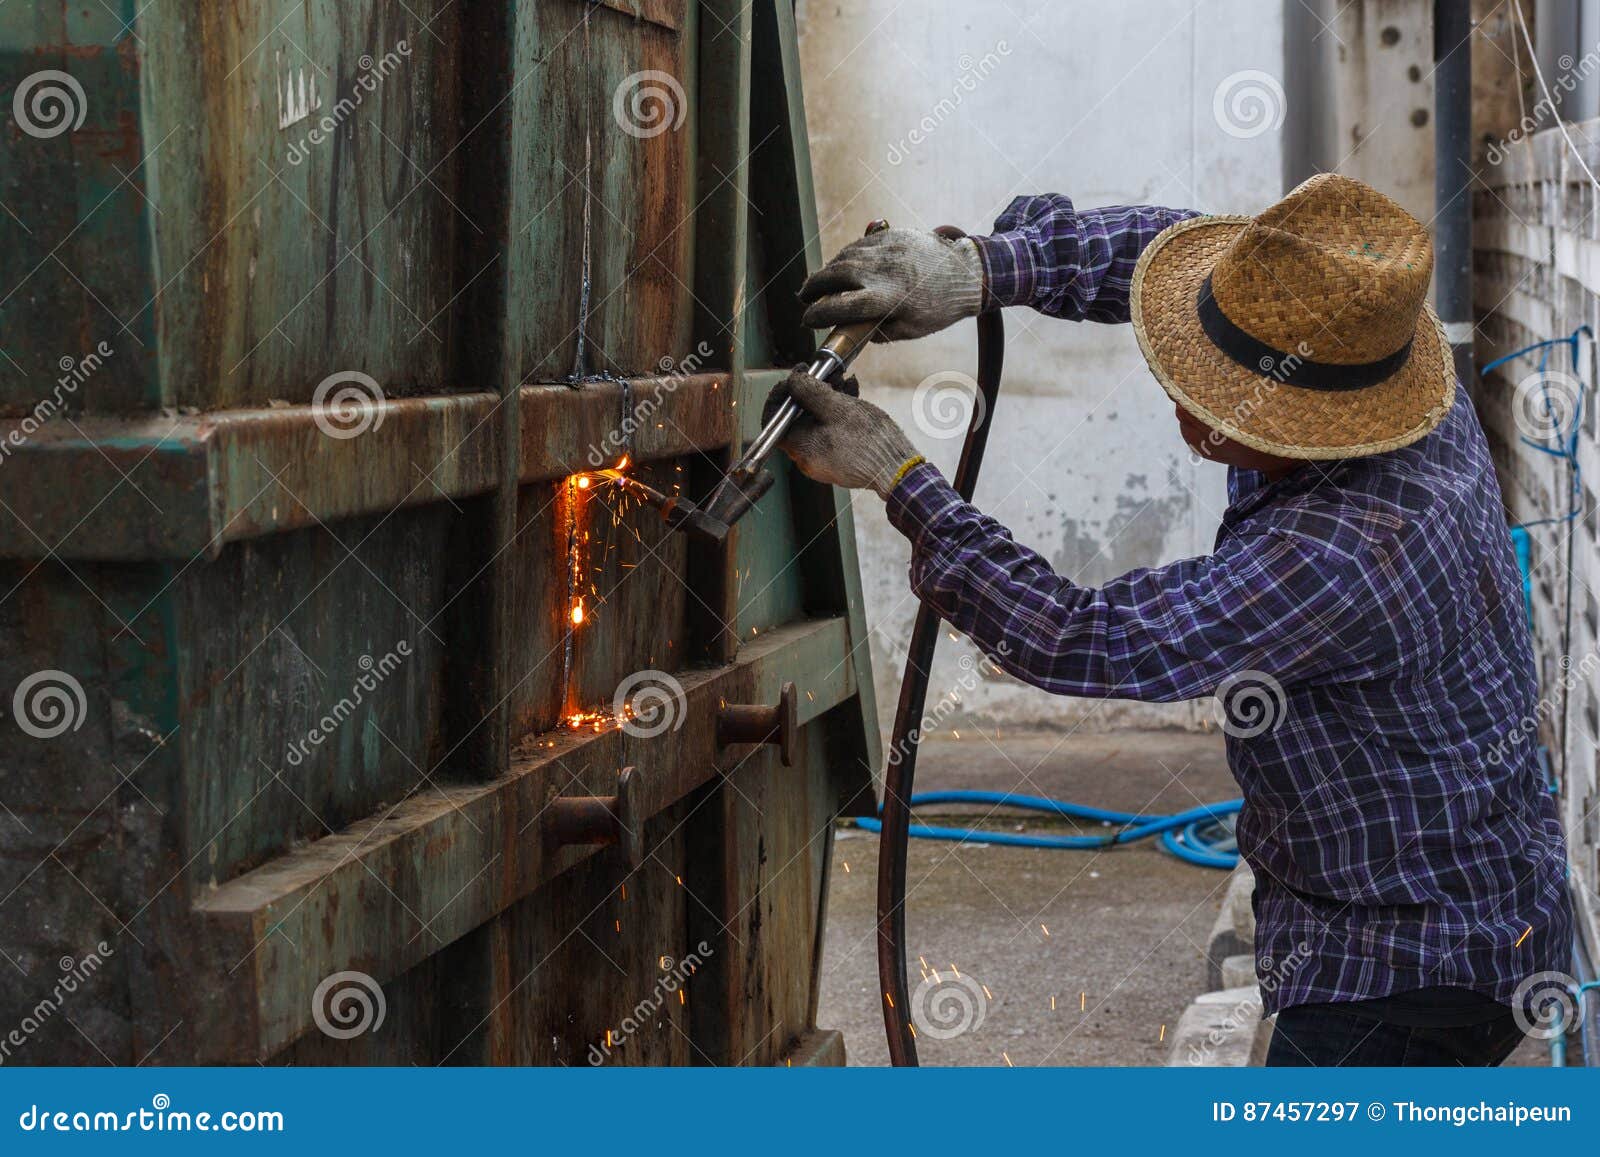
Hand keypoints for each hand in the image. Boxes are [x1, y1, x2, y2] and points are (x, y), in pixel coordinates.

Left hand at [763, 369, 919, 497]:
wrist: (897, 468)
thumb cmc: (867, 441)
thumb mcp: (836, 406)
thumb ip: (809, 391)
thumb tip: (792, 380)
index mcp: (799, 446)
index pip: (774, 418)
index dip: (782, 393)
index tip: (796, 377)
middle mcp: (806, 456)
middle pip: (798, 416)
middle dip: (811, 391)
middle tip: (826, 374)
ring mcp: (823, 458)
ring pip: (817, 421)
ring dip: (828, 398)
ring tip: (845, 382)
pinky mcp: (839, 458)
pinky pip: (832, 430)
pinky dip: (839, 413)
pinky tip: (852, 396)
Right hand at [799, 228, 983, 341]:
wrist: (966, 273)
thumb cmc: (939, 307)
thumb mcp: (910, 329)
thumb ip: (879, 331)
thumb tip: (854, 331)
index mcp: (887, 298)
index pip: (841, 306)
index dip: (819, 313)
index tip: (807, 319)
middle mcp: (882, 270)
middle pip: (835, 275)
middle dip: (814, 286)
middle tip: (803, 297)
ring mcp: (886, 249)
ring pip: (844, 257)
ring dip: (827, 271)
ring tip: (818, 283)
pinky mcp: (892, 235)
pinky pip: (859, 245)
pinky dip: (845, 256)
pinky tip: (840, 266)